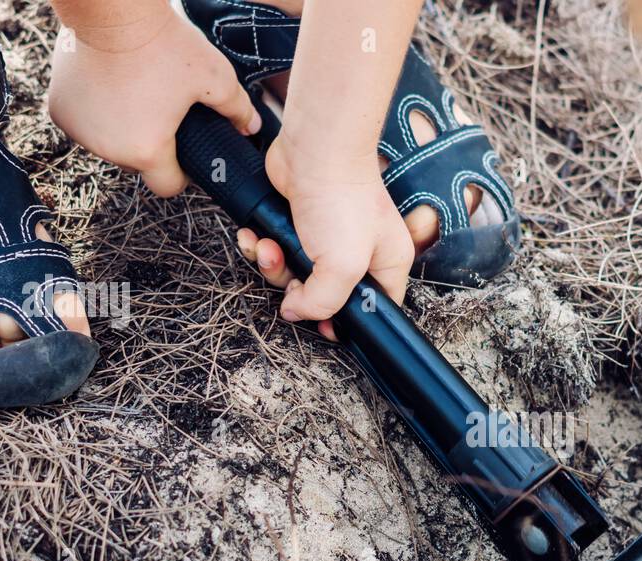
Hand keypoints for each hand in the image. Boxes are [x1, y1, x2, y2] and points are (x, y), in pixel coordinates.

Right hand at [48, 5, 260, 196]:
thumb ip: (236, 109)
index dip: (180, 174)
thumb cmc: (163, 43)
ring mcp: (80, 131)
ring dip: (123, 129)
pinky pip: (85, 122)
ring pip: (109, 143)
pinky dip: (97, 112)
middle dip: (151, 146)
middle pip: (137, 164)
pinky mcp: (60, 110)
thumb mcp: (214, 77)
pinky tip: (112, 87)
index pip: (167, 187)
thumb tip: (252, 128)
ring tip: (137, 95)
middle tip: (163, 114)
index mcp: (147, 152)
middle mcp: (109, 150)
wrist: (110, 8)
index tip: (185, 154)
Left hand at [242, 133, 413, 339]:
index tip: (326, 329)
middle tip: (292, 281)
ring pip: (295, 274)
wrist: (315, 149)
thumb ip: (323, 302)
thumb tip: (297, 313)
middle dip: (299, 291)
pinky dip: (261, 247)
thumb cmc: (342, 199)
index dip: (349, 324)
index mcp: (386, 265)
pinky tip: (256, 236)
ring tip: (268, 249)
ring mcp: (328, 238)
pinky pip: (276, 249)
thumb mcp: (343, 266)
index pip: (374, 309)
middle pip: (326, 296)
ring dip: (274, 267)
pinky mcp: (299, 223)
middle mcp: (359, 253)